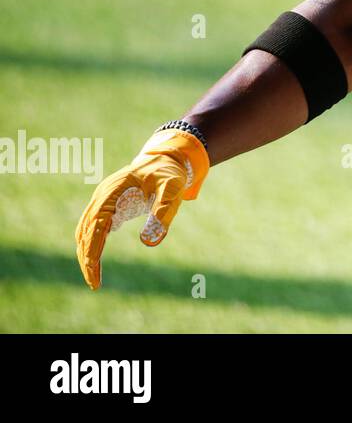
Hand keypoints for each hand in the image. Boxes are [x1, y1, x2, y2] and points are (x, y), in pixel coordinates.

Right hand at [75, 128, 209, 288]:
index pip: (96, 223)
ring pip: (85, 231)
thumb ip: (163, 211)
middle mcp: (102, 195)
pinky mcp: (106, 206)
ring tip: (94, 278)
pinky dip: (91, 245)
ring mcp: (101, 200)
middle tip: (95, 283)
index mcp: (114, 190)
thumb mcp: (173, 189)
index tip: (94, 271)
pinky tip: (95, 262)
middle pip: (85, 231)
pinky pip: (92, 228)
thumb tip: (150, 242)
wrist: (165, 160)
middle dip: (87, 258)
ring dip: (86, 254)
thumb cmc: (169, 174)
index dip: (93, 248)